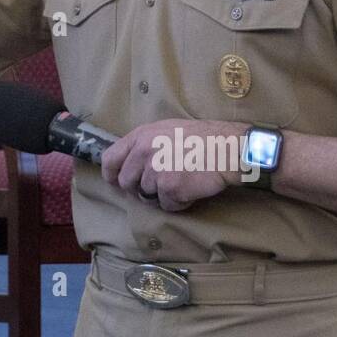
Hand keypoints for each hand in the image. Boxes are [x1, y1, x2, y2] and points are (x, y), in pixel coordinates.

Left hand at [101, 119, 245, 212]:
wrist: (226, 148)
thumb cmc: (199, 139)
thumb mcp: (165, 130)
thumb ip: (143, 145)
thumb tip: (127, 163)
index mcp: (140, 136)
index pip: (110, 159)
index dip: (111, 174)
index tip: (116, 183)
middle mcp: (144, 152)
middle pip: (126, 183)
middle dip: (139, 188)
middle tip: (160, 185)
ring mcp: (156, 171)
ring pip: (147, 196)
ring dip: (162, 195)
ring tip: (181, 180)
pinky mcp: (169, 188)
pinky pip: (166, 205)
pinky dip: (178, 202)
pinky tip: (190, 188)